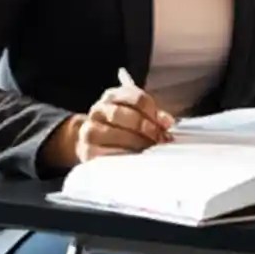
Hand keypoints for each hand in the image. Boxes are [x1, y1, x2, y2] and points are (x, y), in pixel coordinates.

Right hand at [45, 81, 175, 168]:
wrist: (96, 143)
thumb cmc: (124, 127)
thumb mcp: (139, 115)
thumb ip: (153, 116)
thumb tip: (167, 122)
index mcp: (114, 96)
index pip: (135, 98)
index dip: (153, 111)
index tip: (167, 123)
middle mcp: (99, 110)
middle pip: (122, 114)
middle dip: (145, 127)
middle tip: (160, 139)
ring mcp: (90, 130)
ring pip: (114, 133)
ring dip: (136, 142)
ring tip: (149, 148)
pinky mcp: (87, 151)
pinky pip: (106, 152)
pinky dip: (124, 154)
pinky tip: (135, 157)